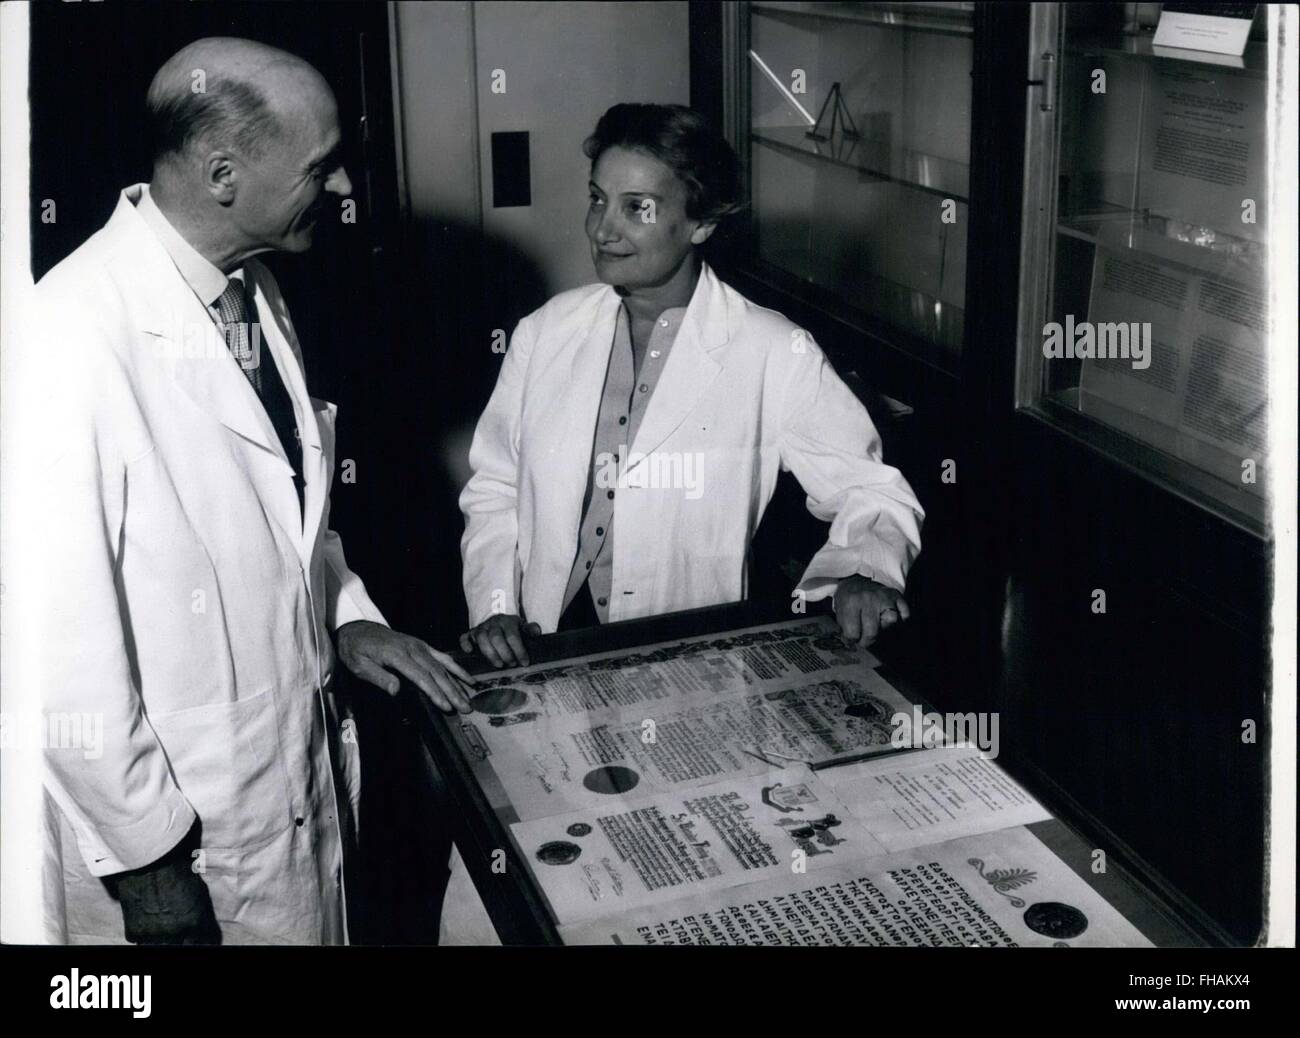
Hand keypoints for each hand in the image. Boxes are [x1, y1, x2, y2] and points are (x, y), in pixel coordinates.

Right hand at [112, 832, 219, 944]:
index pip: (202, 943)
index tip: (196, 936)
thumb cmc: (177, 870)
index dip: (199, 939)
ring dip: (161, 940)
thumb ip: (199, 914)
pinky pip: (140, 941)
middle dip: (181, 940)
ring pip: (159, 947)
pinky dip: (143, 934)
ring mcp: (153, 936)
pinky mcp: (134, 933)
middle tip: (177, 928)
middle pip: (180, 947)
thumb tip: (200, 929)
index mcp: (195, 922)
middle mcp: (176, 934)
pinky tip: (146, 921)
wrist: (148, 862)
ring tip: (161, 928)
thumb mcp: (198, 892)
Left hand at [337, 620, 474, 712]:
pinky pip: (443, 657)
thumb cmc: (356, 650)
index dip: (434, 692)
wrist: (358, 628)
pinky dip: (457, 669)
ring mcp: (420, 646)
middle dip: (452, 692)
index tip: (446, 706)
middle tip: (465, 708)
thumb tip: (395, 690)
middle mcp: (413, 649)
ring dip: (458, 684)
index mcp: (397, 655)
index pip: (420, 676)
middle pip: (436, 673)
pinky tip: (469, 679)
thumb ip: (378, 677)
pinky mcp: (423, 646)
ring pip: (443, 666)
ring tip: (469, 700)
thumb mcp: (358, 665)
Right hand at [458, 613, 540, 668]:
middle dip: (504, 653)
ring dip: (489, 653)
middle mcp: (493, 623)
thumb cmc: (513, 629)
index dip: (519, 650)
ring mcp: (481, 628)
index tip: (524, 663)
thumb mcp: (524, 627)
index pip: (513, 636)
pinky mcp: (471, 633)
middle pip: (496, 638)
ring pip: (481, 638)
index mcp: (508, 621)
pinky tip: (470, 652)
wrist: (499, 620)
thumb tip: (536, 632)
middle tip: (511, 665)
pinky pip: (465, 637)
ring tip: (499, 665)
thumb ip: (531, 630)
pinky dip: (465, 644)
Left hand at [832, 575, 909, 648]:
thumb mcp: (839, 611)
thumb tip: (851, 645)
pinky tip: (889, 619)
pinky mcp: (896, 595)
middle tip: (864, 639)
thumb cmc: (848, 600)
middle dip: (867, 641)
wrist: (856, 581)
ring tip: (877, 625)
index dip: (852, 640)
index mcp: (850, 602)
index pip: (853, 633)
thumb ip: (844, 629)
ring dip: (884, 628)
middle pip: (872, 632)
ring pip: (891, 621)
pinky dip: (901, 619)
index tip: (852, 639)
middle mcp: (868, 598)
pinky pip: (905, 614)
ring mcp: (884, 596)